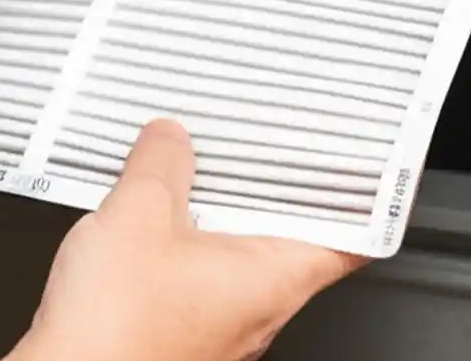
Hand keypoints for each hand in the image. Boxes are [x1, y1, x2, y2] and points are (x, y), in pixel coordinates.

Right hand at [6, 119, 366, 360]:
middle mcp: (259, 309)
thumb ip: (161, 163)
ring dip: (218, 213)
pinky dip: (183, 242)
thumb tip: (169, 139)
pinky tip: (149, 221)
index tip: (352, 163)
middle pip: (288, 236)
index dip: (355, 197)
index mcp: (275, 277)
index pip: (350, 238)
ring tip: (188, 172)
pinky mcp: (181, 331)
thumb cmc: (115, 332)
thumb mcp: (138, 213)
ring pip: (237, 255)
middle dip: (266, 187)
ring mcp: (221, 325)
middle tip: (250, 146)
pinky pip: (196, 275)